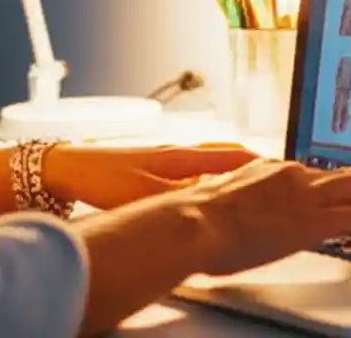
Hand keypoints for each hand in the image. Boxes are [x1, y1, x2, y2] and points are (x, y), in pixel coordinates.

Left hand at [43, 143, 257, 210]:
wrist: (69, 168)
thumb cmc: (104, 179)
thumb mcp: (149, 194)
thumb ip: (185, 197)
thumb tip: (219, 199)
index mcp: (181, 157)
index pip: (231, 156)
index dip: (258, 162)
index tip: (281, 168)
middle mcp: (177, 152)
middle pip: (223, 153)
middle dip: (250, 161)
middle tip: (273, 170)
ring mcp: (164, 157)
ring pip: (207, 159)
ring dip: (229, 165)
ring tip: (248, 175)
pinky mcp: (151, 165)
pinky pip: (192, 165)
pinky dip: (208, 172)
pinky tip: (205, 184)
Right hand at [184, 159, 350, 275]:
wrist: (195, 225)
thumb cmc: (195, 218)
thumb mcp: (218, 197)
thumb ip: (236, 198)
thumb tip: (235, 210)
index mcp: (265, 168)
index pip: (304, 174)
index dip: (317, 190)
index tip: (318, 201)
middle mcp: (289, 174)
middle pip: (337, 172)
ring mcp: (304, 194)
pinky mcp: (314, 220)